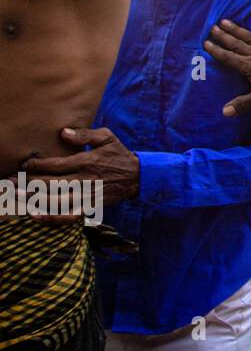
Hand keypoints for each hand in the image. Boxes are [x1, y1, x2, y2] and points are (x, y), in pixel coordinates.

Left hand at [23, 127, 139, 210]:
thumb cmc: (119, 154)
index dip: (37, 165)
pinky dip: (50, 217)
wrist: (138, 177)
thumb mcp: (107, 137)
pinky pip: (67, 215)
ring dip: (33, 199)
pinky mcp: (90, 207)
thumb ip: (85, 135)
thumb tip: (63, 133)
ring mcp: (87, 195)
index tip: (24, 165)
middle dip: (27, 182)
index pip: (56, 164)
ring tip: (16, 195)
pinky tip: (35, 214)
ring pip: (55, 200)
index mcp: (87, 161)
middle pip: (51, 183)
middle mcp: (85, 180)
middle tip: (9, 181)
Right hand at [205, 20, 250, 116]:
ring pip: (249, 37)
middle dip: (223, 36)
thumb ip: (243, 104)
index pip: (228, 57)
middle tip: (211, 27)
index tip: (205, 43)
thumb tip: (224, 112)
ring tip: (225, 21)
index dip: (216, 51)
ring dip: (237, 29)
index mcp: (249, 66)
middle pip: (236, 44)